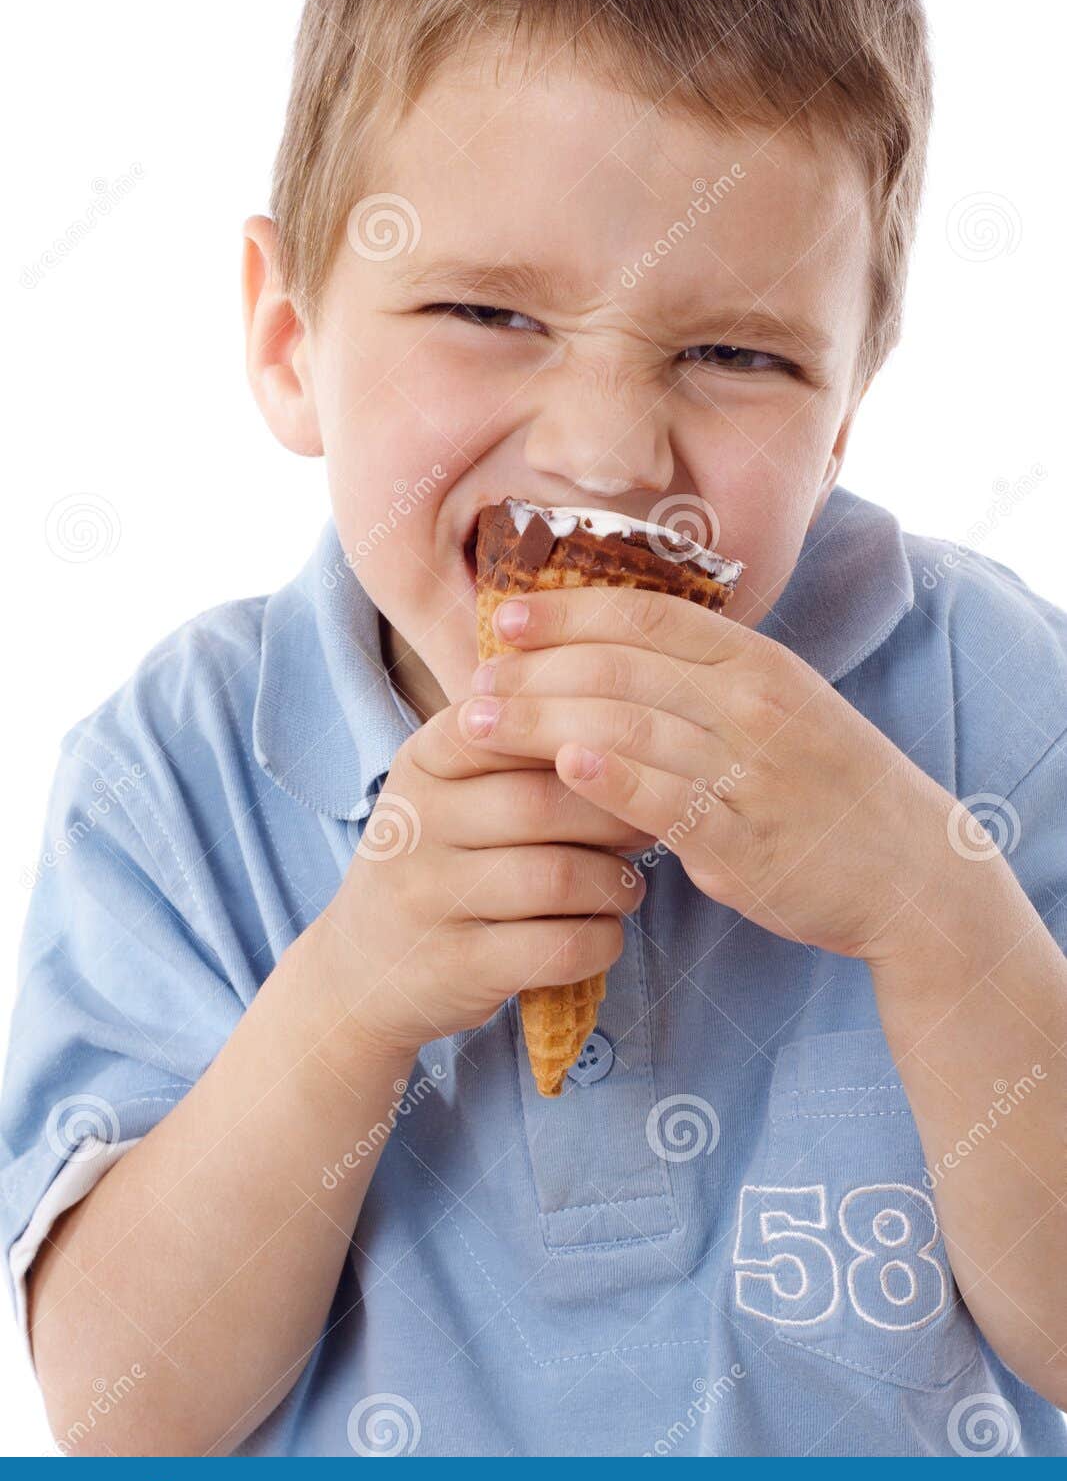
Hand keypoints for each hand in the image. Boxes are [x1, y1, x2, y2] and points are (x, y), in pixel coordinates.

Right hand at [315, 702, 654, 1057]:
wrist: (362, 969)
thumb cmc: (438, 862)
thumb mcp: (449, 789)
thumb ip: (515, 745)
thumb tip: (622, 713)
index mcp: (422, 764)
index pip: (509, 724)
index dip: (584, 740)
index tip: (623, 761)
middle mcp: (415, 824)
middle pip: (544, 803)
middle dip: (614, 817)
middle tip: (644, 829)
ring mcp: (429, 899)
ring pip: (559, 877)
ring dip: (616, 883)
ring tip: (625, 886)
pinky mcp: (457, 967)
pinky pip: (559, 947)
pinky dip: (602, 940)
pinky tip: (601, 932)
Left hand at [457, 587, 957, 965]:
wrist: (911, 869)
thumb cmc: (826, 784)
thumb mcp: (777, 707)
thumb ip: (701, 682)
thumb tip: (605, 660)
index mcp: (756, 663)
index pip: (646, 618)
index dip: (569, 612)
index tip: (506, 620)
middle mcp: (751, 705)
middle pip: (620, 669)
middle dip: (536, 670)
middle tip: (475, 682)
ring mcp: (749, 771)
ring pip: (627, 728)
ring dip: (542, 721)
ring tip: (481, 724)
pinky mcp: (744, 839)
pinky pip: (664, 800)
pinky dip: (610, 778)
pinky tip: (562, 765)